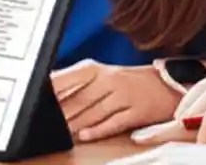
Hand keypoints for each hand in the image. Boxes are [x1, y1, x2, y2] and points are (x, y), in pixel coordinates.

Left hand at [49, 60, 180, 141]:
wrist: (169, 84)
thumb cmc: (127, 81)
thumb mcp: (101, 75)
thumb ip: (76, 83)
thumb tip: (49, 89)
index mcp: (96, 69)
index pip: (68, 78)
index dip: (52, 89)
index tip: (37, 97)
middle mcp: (110, 80)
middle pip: (79, 98)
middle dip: (61, 112)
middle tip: (45, 121)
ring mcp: (125, 96)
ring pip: (94, 112)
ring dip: (75, 124)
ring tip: (60, 131)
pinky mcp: (138, 112)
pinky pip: (114, 123)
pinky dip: (98, 130)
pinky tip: (84, 135)